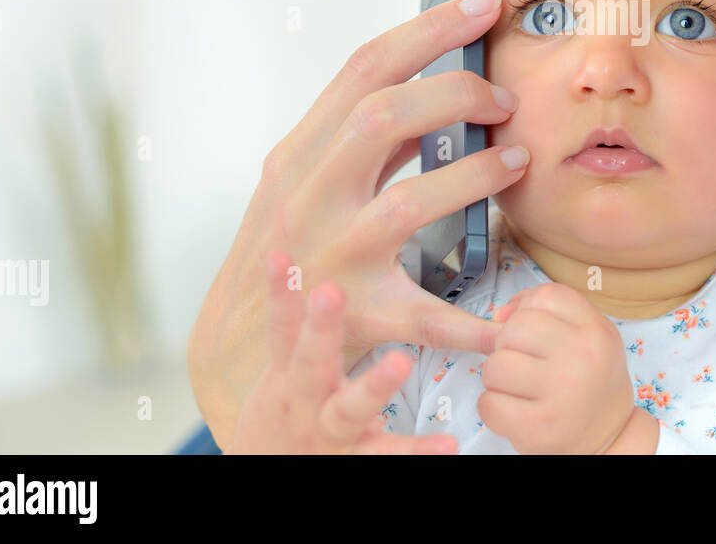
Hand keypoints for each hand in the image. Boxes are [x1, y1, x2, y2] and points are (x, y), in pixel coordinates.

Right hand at [188, 0, 530, 449]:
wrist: (240, 349)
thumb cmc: (287, 251)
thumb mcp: (304, 181)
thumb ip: (362, 138)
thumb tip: (435, 81)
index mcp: (299, 155)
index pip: (365, 68)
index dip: (430, 30)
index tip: (485, 4)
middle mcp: (307, 198)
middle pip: (382, 118)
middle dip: (456, 95)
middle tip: (505, 100)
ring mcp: (329, 257)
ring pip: (408, 204)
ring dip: (475, 177)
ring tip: (516, 163)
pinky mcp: (356, 317)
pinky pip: (425, 315)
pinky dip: (470, 321)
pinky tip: (507, 321)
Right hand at [229, 251, 457, 454]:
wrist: (268, 470)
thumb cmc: (287, 407)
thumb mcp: (283, 364)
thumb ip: (305, 315)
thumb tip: (304, 245)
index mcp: (289, 368)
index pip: (281, 323)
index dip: (278, 290)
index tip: (278, 253)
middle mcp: (305, 396)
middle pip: (309, 357)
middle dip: (320, 326)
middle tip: (329, 291)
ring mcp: (328, 428)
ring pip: (349, 407)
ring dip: (374, 385)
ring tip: (400, 363)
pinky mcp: (353, 456)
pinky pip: (387, 453)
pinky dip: (416, 449)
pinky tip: (447, 442)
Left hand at [478, 283, 635, 453]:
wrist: (612, 438)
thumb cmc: (592, 381)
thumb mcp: (588, 335)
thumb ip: (548, 312)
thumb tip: (499, 314)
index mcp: (596, 332)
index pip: (544, 296)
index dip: (529, 310)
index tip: (536, 334)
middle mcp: (582, 359)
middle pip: (514, 328)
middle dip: (508, 344)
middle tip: (525, 363)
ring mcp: (560, 396)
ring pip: (495, 366)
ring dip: (497, 377)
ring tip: (519, 387)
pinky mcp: (538, 429)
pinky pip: (488, 403)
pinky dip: (493, 407)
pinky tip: (516, 409)